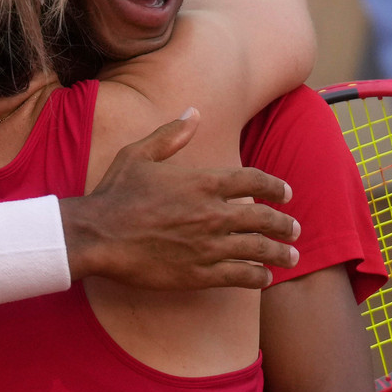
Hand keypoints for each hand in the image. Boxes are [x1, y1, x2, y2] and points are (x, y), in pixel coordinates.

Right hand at [63, 110, 299, 289]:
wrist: (97, 235)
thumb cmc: (115, 193)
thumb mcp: (139, 153)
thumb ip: (171, 135)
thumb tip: (193, 112)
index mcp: (203, 182)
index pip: (254, 181)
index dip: (275, 187)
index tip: (286, 193)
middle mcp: (213, 213)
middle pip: (265, 218)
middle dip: (284, 224)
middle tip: (294, 229)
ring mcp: (208, 245)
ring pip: (259, 249)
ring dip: (280, 253)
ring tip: (291, 257)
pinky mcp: (199, 273)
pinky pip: (240, 276)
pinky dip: (256, 277)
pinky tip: (263, 278)